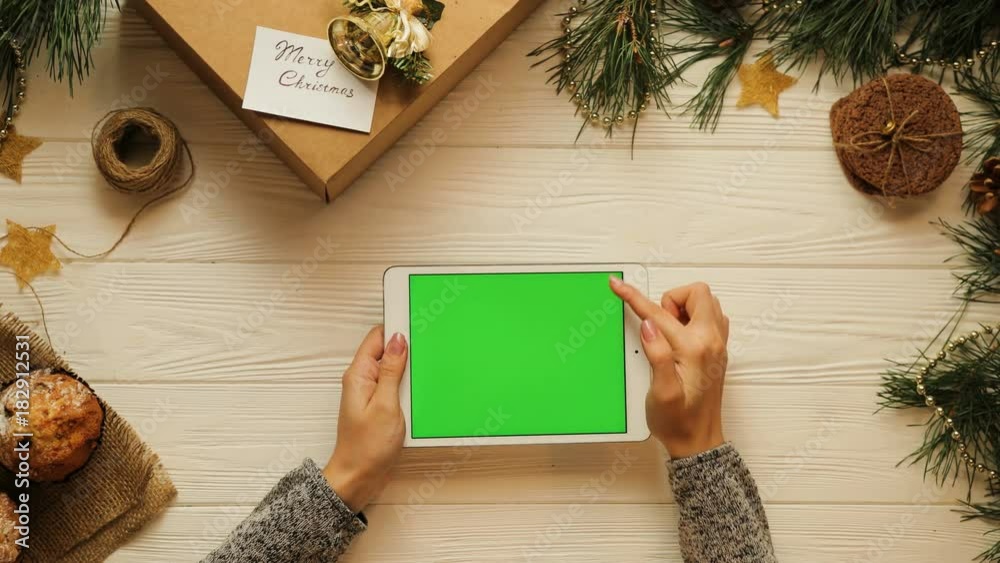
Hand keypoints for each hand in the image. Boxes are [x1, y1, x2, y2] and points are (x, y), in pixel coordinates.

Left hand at [323, 325, 407, 511]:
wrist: (359, 478)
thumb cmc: (367, 448)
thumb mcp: (385, 405)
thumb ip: (392, 371)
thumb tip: (398, 340)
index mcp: (359, 374)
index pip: (377, 337)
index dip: (396, 329)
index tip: (416, 326)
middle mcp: (363, 380)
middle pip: (387, 352)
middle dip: (407, 352)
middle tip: (425, 357)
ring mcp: (371, 393)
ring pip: (394, 370)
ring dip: (409, 374)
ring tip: (421, 384)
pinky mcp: (379, 406)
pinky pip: (396, 388)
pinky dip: (408, 390)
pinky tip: (417, 399)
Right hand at [610, 278, 728, 458]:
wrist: (697, 441)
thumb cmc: (677, 421)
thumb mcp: (660, 392)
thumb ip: (657, 354)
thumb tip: (649, 324)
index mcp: (695, 349)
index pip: (659, 314)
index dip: (634, 298)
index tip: (619, 286)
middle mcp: (711, 342)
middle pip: (696, 293)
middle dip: (671, 301)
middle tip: (659, 329)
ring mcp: (718, 344)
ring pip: (705, 302)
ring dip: (683, 308)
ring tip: (669, 336)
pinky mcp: (717, 350)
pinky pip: (709, 317)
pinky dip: (693, 318)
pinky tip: (680, 338)